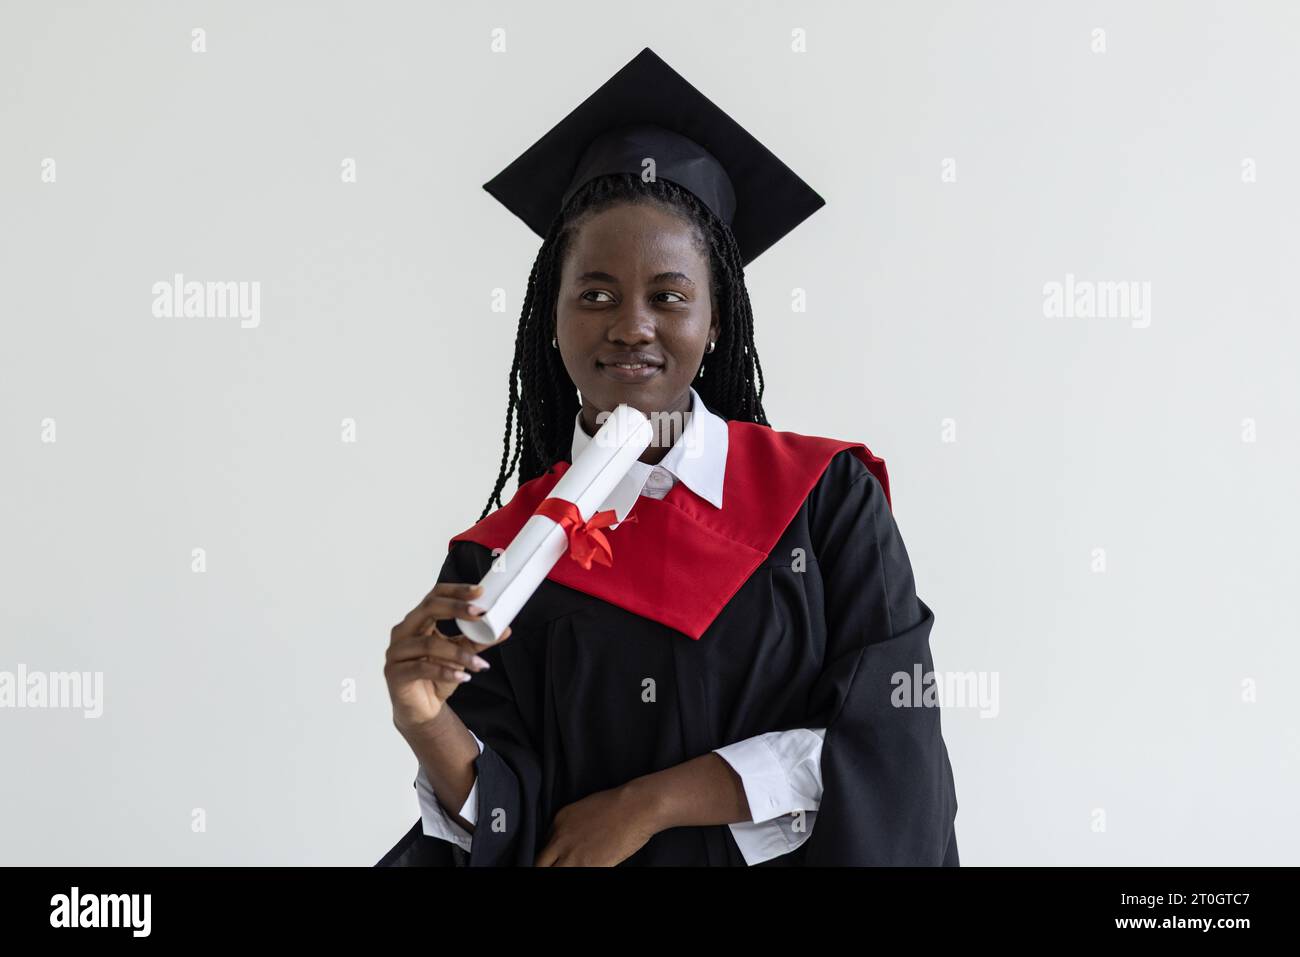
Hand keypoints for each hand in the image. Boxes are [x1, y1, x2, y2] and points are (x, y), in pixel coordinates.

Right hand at [384, 581, 511, 735]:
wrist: (421, 709)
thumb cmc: (436, 676)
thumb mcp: (459, 655)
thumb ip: (477, 642)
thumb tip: (505, 630)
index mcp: (417, 621)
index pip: (434, 596)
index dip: (456, 591)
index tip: (479, 592)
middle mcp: (403, 632)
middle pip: (428, 609)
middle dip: (456, 609)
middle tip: (480, 614)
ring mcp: (396, 652)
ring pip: (429, 643)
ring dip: (458, 654)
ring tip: (480, 664)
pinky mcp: (395, 673)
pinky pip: (422, 668)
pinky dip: (445, 672)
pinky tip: (463, 677)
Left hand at [534, 784, 660, 865]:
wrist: (635, 806)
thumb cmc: (617, 804)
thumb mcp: (584, 808)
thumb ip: (571, 826)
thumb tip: (572, 840)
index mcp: (559, 821)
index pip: (544, 847)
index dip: (551, 857)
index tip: (559, 860)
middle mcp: (560, 838)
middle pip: (540, 863)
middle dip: (547, 867)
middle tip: (560, 867)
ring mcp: (572, 855)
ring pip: (552, 872)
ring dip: (560, 870)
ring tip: (574, 867)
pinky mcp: (587, 867)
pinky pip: (572, 875)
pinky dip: (577, 873)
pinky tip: (589, 868)